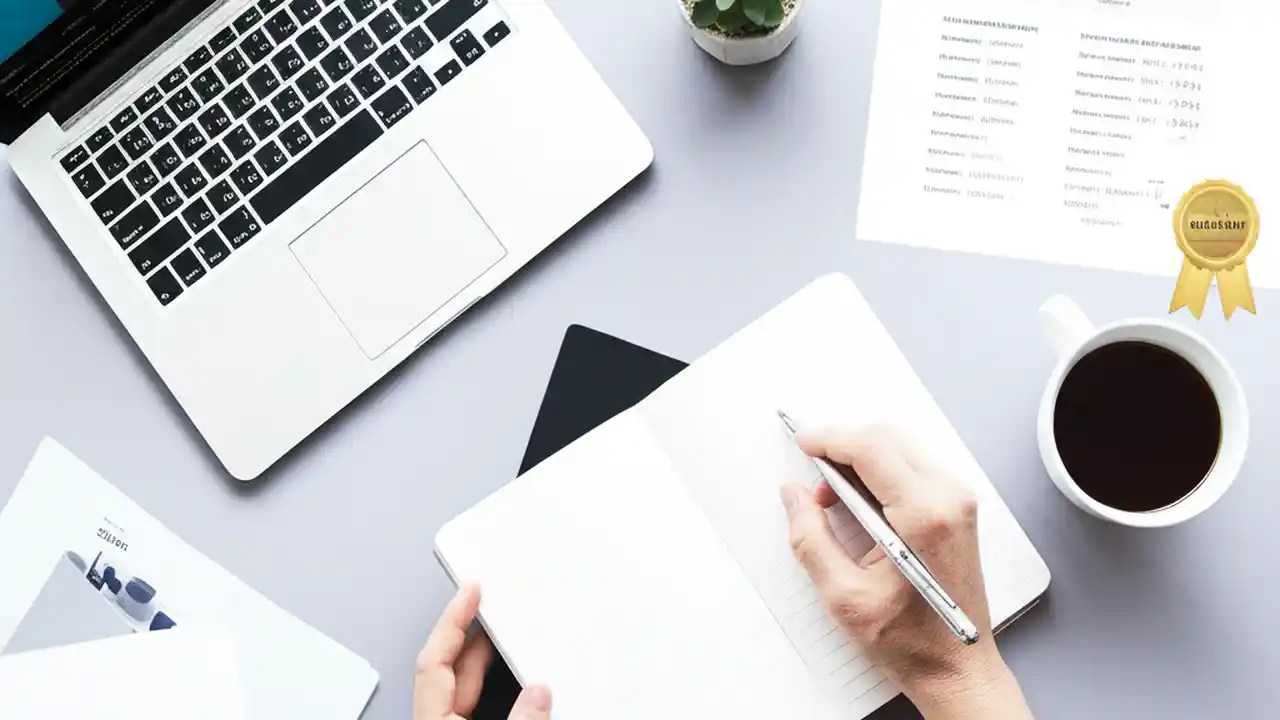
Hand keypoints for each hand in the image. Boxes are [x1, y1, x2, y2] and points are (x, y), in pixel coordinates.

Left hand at [414, 585, 551, 719]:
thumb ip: (521, 719)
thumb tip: (539, 693)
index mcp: (432, 718)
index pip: (434, 659)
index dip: (452, 620)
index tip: (469, 592)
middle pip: (449, 668)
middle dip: (473, 634)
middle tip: (494, 607)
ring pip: (462, 687)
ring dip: (483, 660)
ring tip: (506, 637)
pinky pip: (473, 705)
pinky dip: (490, 686)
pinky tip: (512, 684)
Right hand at [780, 425, 1032, 719]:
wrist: (958, 668)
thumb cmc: (912, 642)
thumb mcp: (844, 597)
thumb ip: (811, 538)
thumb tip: (794, 496)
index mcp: (925, 516)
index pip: (872, 448)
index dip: (830, 438)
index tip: (803, 442)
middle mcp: (950, 498)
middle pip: (888, 437)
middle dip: (843, 445)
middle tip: (813, 476)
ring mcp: (959, 500)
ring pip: (901, 446)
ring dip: (861, 457)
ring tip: (833, 498)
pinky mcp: (957, 507)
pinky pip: (913, 464)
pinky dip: (880, 469)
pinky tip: (860, 501)